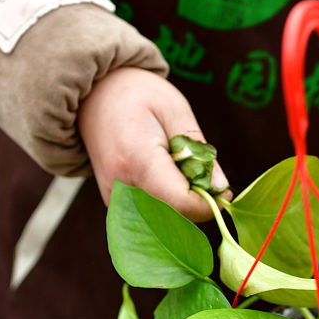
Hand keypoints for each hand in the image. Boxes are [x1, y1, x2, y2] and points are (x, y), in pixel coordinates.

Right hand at [77, 67, 227, 221]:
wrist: (94, 98)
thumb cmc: (137, 96)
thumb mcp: (175, 110)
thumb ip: (198, 150)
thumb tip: (221, 188)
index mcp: (137, 159)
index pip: (181, 204)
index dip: (208, 203)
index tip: (224, 190)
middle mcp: (121, 187)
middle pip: (174, 218)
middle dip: (197, 206)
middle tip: (205, 177)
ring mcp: (114, 199)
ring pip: (164, 222)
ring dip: (183, 207)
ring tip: (180, 172)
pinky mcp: (115, 205)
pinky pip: (152, 217)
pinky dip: (168, 206)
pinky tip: (166, 180)